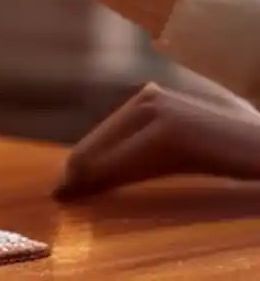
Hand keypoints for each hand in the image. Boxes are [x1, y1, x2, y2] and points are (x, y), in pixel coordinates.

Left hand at [55, 82, 259, 199]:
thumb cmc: (235, 154)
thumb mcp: (187, 146)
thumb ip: (150, 147)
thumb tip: (97, 170)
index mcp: (151, 98)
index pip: (105, 134)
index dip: (83, 161)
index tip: (62, 186)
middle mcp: (152, 98)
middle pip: (100, 140)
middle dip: (79, 169)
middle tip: (58, 195)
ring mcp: (162, 112)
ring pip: (109, 151)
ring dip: (87, 176)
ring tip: (67, 195)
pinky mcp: (173, 133)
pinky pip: (129, 161)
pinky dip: (107, 177)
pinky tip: (86, 190)